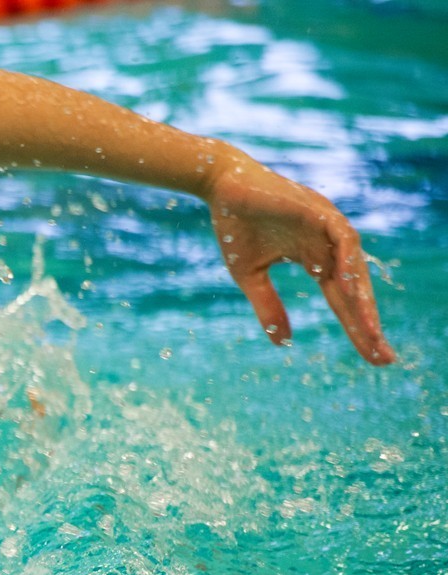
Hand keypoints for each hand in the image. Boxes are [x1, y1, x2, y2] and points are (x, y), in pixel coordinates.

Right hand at [207, 154, 394, 363]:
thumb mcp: (250, 277)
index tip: (374, 358)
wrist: (222, 187)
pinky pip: (343, 239)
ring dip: (364, 300)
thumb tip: (284, 343)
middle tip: (383, 357)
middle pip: (356, 291)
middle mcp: (328, 246)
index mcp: (316, 261)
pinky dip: (349, 263)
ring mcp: (327, 227)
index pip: (343, 302)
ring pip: (356, 267)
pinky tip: (351, 288)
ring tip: (370, 331)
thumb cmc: (236, 227)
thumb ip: (268, 307)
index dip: (358, 329)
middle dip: (369, 325)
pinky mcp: (318, 211)